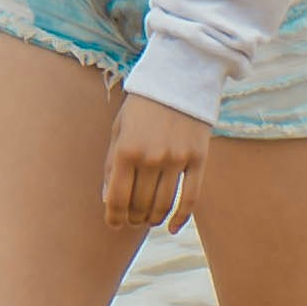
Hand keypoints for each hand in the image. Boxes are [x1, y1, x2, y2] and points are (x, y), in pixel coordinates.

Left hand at [99, 87, 208, 232]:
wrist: (180, 78)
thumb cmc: (143, 106)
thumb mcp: (119, 129)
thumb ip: (111, 165)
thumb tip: (108, 200)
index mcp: (126, 150)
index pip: (117, 198)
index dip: (114, 216)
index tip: (114, 223)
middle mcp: (150, 157)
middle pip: (140, 204)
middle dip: (133, 218)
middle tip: (132, 220)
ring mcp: (176, 159)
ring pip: (163, 205)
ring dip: (153, 219)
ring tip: (148, 220)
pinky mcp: (198, 159)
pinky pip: (190, 198)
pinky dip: (180, 218)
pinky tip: (171, 227)